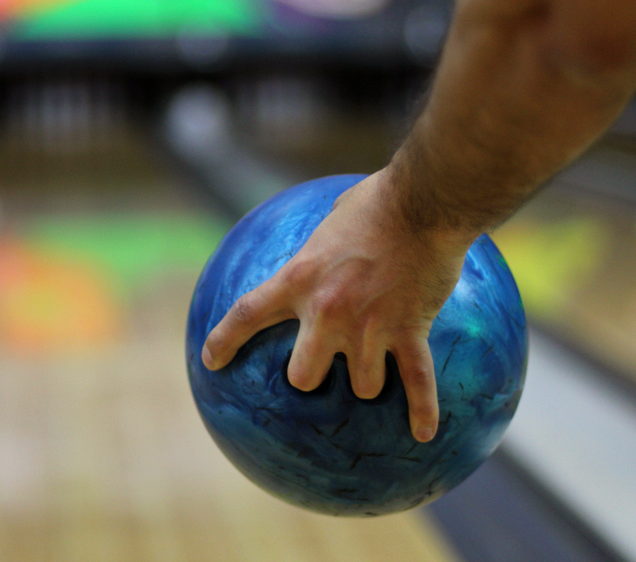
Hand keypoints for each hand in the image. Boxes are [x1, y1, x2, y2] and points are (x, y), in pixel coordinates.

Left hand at [201, 168, 471, 442]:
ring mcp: (370, 327)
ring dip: (367, 381)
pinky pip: (417, 383)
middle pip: (303, 377)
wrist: (424, 201)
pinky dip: (422, 411)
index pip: (247, 314)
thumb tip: (323, 246)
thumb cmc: (378, 201)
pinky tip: (422, 433)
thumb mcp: (332, 218)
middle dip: (309, 378)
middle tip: (320, 366)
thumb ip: (320, 246)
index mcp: (300, 278)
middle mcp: (328, 311)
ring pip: (362, 385)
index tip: (211, 362)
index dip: (225, 341)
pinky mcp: (410, 331)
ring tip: (378, 370)